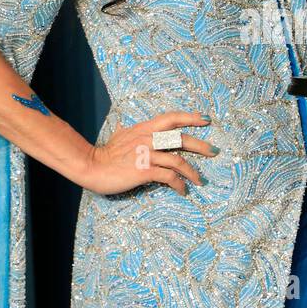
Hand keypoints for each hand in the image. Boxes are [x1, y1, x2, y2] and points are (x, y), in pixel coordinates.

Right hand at [83, 109, 217, 195]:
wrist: (91, 167)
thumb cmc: (105, 154)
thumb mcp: (119, 135)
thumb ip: (127, 130)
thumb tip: (124, 125)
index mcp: (144, 128)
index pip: (171, 118)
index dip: (190, 117)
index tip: (206, 119)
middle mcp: (148, 138)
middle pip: (181, 138)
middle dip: (201, 145)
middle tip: (214, 151)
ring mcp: (147, 154)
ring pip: (178, 160)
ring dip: (193, 172)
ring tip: (200, 180)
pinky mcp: (144, 170)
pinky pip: (169, 176)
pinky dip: (179, 184)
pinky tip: (183, 190)